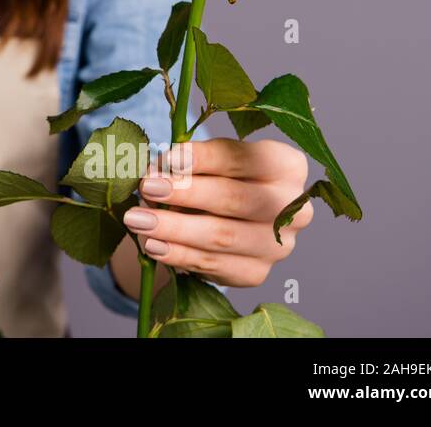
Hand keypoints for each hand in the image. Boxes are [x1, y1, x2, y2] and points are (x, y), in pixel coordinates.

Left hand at [122, 137, 313, 287]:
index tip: (167, 158)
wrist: (224, 218)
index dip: (204, 158)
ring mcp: (278, 245)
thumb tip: (156, 171)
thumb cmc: (213, 176)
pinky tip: (152, 245)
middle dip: (186, 193)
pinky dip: (178, 254)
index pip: (244, 158)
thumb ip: (187, 162)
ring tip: (137, 218)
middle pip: (235, 198)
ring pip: (222, 235)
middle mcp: (292, 207)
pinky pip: (213, 265)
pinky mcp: (257, 272)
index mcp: (287, 165)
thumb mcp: (206, 159)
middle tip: (146, 187)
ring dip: (174, 227)